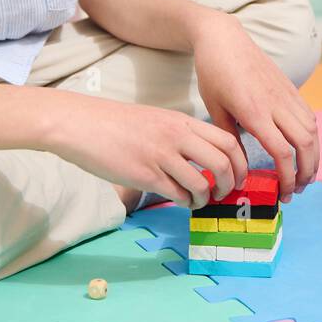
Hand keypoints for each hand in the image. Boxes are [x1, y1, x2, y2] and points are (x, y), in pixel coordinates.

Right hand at [47, 93, 247, 208]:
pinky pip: (177, 194)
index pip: (227, 141)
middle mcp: (176, 136)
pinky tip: (180, 200)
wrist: (82, 124)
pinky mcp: (145, 175)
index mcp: (181, 121)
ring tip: (199, 201)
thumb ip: (180, 134)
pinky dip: (185, 202)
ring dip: (206, 198)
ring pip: (202, 183)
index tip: (238, 176)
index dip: (240, 163)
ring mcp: (161, 156)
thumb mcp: (156, 119)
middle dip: (230, 184)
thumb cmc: (116, 124)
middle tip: (225, 194)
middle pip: (222, 163)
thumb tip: (202, 156)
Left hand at [191, 13, 318, 201]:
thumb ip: (231, 141)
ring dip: (314, 155)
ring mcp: (286, 94)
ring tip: (305, 174)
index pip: (283, 152)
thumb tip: (241, 169)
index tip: (283, 193)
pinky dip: (312, 136)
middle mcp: (276, 103)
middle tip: (297, 190)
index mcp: (255, 112)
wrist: (224, 38)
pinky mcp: (290, 87)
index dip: (287, 177)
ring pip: (312, 130)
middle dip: (306, 171)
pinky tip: (305, 148)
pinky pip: (309, 115)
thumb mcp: (214, 110)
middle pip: (306, 144)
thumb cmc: (213, 74)